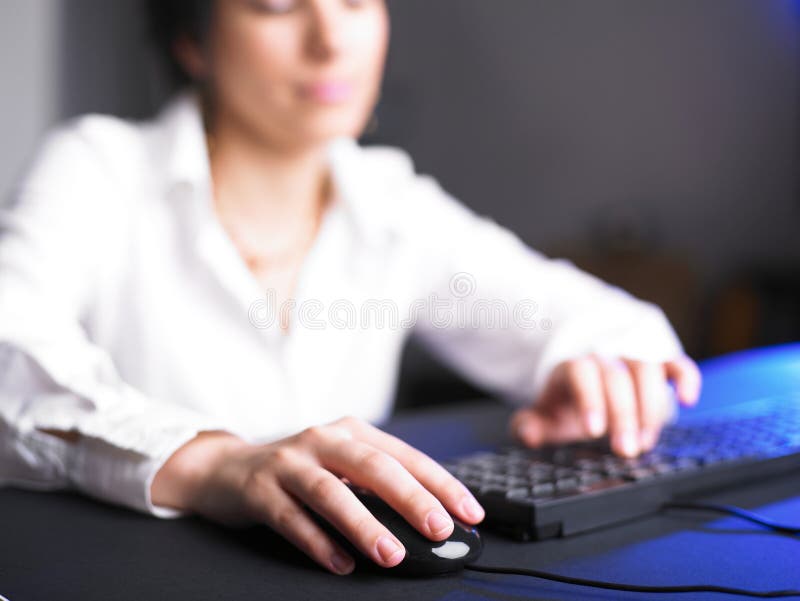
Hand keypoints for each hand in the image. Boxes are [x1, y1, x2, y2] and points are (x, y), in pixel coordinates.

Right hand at [151, 416, 484, 574]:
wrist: (227, 468)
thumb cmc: (298, 471)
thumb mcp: (340, 465)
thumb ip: (378, 484)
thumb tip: (431, 517)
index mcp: (351, 431)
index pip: (405, 455)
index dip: (440, 483)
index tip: (469, 512)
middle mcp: (322, 440)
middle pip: (372, 466)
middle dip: (410, 498)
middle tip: (438, 529)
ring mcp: (289, 463)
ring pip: (331, 492)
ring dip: (365, 524)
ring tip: (391, 554)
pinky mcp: (260, 490)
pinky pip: (291, 518)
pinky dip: (318, 542)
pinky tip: (340, 564)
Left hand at [509, 355, 700, 456]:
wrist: (589, 379)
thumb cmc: (569, 403)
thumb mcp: (545, 415)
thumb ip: (530, 425)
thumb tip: (527, 432)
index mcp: (574, 368)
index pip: (582, 372)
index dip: (590, 399)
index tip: (593, 431)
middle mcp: (606, 358)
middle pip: (617, 377)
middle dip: (623, 415)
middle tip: (625, 450)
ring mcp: (634, 359)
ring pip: (647, 370)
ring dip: (651, 407)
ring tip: (646, 442)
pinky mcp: (661, 366)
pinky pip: (677, 363)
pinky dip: (686, 378)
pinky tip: (687, 400)